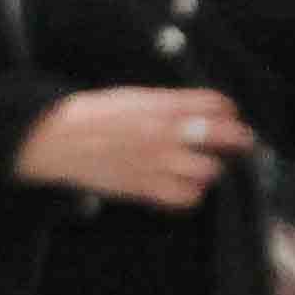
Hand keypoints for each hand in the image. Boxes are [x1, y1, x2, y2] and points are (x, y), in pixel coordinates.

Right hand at [13, 87, 247, 208]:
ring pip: (209, 171)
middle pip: (224, 138)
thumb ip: (169, 104)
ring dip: (211, 168)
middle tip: (239, 142)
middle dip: (236, 140)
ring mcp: (157, 163)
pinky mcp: (144, 187)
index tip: (231, 116)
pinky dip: (191, 194)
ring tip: (204, 166)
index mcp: (163, 106)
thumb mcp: (134, 97)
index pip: (217, 105)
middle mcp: (166, 134)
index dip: (230, 111)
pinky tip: (185, 187)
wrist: (56, 138)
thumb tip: (200, 110)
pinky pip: (185, 198)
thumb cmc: (92, 115)